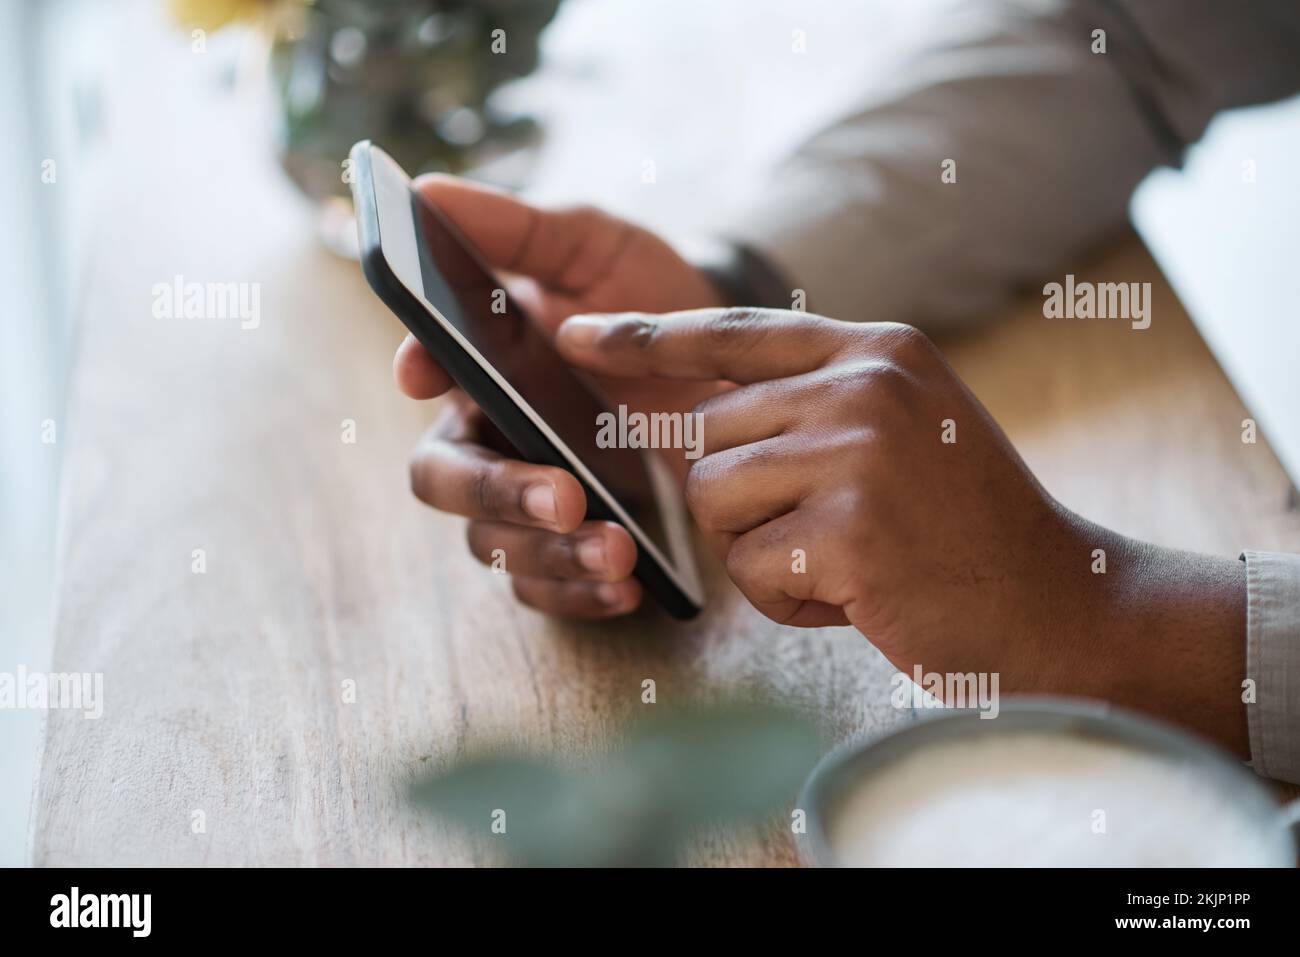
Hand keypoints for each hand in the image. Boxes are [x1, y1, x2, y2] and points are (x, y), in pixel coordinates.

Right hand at [394, 176, 726, 617]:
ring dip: (547, 554)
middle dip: (496, 493)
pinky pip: (546, 589)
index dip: (419, 376)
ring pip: (494, 544)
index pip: (425, 377)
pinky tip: (626, 587)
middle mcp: (496, 435)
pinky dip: (577, 594)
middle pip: (445, 478)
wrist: (734, 359)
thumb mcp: (598, 247)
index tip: (431, 370)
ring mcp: (532, 494)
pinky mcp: (573, 543)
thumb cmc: (651, 294)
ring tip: (616, 549)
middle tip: (564, 494)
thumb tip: (428, 192)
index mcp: (486, 364)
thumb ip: (521, 227)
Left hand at [556, 308, 1248, 753]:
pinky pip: (748, 567)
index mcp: (878, 349)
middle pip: (707, 436)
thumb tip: (688, 424)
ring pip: (713, 501)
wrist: (1062, 606)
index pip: (734, 329)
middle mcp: (866, 382)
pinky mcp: (849, 526)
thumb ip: (809, 409)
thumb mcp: (900, 434)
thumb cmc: (965, 530)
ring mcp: (859, 449)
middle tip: (830, 536)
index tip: (574, 335)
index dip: (645, 338)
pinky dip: (787, 600)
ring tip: (846, 563)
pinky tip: (859, 596)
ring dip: (762, 553)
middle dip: (742, 505)